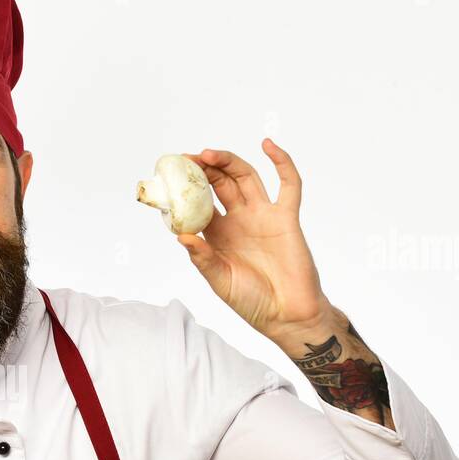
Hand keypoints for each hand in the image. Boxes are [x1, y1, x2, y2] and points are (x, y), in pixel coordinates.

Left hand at [178, 140, 333, 341]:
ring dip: (228, 162)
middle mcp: (239, 220)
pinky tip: (268, 145)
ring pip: (245, 177)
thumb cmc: (251, 301)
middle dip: (203, 169)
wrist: (286, 314)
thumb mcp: (219, 281)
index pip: (198, 203)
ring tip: (209, 154)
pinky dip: (282, 162)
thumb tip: (182, 236)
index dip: (185, 189)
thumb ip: (202, 258)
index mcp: (218, 234)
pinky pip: (288, 185)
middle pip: (220, 183)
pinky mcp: (286, 217)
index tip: (169, 176)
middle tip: (187, 160)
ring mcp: (263, 215)